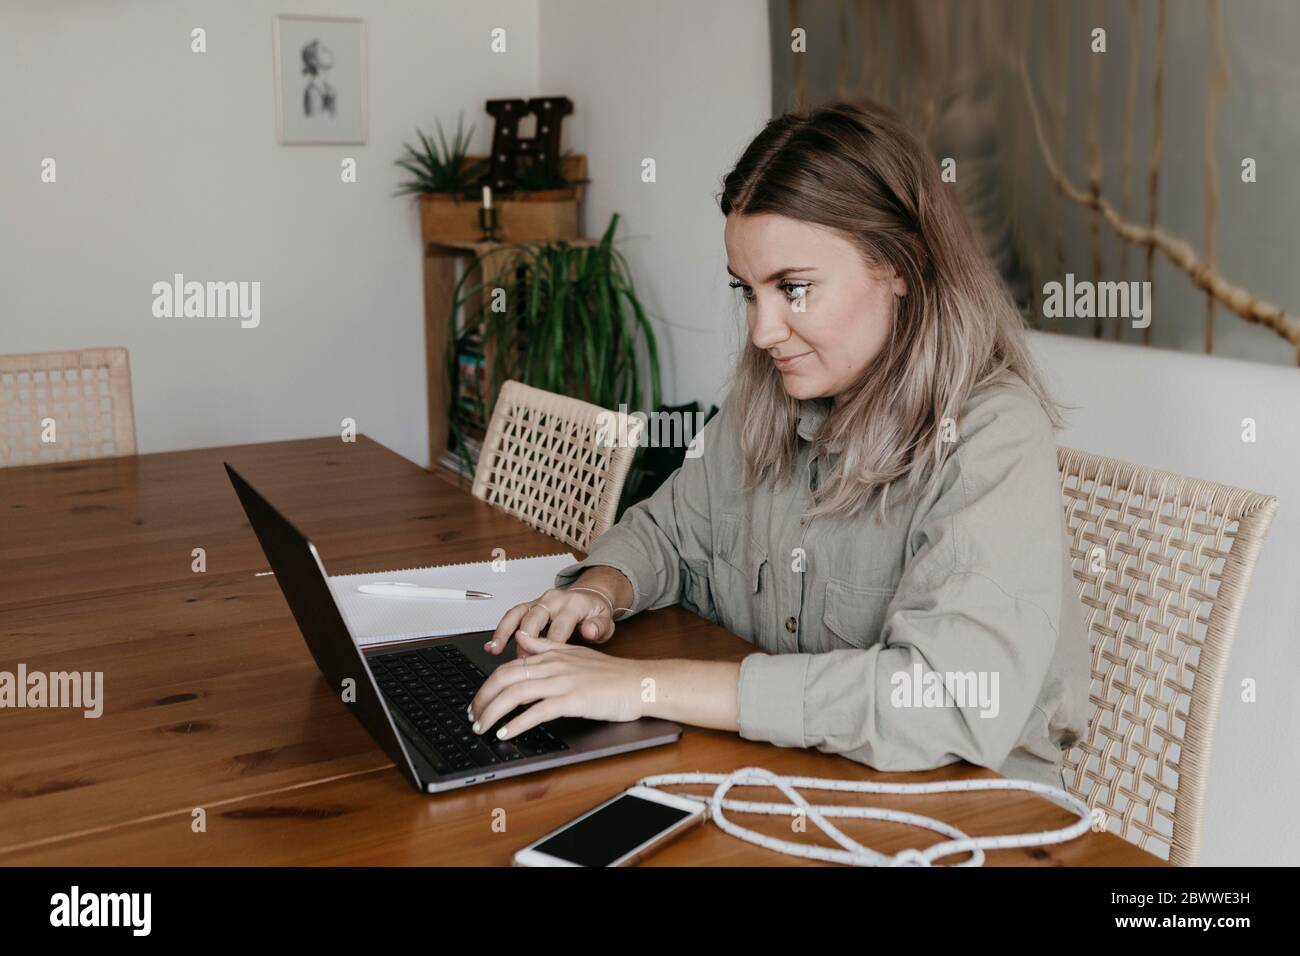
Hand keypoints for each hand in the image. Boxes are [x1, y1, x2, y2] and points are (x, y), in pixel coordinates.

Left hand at [467, 631, 647, 739]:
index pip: (509, 667)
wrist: (640, 683)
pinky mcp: (574, 699)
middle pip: (505, 678)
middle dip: (482, 699)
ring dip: (492, 712)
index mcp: (552, 655)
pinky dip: (517, 723)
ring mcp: (563, 681)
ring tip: (482, 727)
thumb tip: (521, 638)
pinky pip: (538, 711)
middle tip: (473, 716)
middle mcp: (553, 665)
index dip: (487, 685)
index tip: (478, 702)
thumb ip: (546, 647)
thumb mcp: (575, 654)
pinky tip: (506, 733)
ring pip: (516, 693)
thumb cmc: (612, 675)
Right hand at [483, 586, 616, 657]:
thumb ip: (598, 627)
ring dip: (504, 632)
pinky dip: (500, 631)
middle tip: (522, 661)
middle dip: (526, 640)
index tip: (546, 664)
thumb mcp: (605, 621)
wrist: (590, 598)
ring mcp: (538, 602)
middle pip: (535, 618)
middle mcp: (553, 600)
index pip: (560, 626)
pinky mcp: (528, 607)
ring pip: (517, 614)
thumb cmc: (595, 614)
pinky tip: (491, 646)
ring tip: (494, 650)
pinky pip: (511, 616)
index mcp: (572, 604)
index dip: (551, 645)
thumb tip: (590, 631)